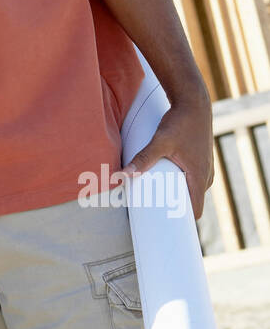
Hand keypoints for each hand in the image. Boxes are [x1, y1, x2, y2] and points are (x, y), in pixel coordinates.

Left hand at [119, 92, 213, 221]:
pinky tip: (166, 178)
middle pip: (191, 202)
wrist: (194, 101)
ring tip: (157, 195)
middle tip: (154, 211)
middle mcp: (206, 175)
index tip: (166, 228)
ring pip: (192, 190)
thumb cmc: (180, 121)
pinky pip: (192, 178)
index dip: (182, 222)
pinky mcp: (201, 159)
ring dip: (177, 193)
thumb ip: (143, 159)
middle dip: (175, 207)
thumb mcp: (160, 141)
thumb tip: (122, 176)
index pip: (194, 212)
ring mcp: (206, 167)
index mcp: (199, 177)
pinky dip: (181, 181)